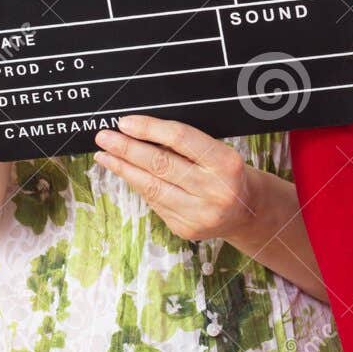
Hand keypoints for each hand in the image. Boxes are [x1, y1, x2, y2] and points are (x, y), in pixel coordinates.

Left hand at [92, 115, 256, 241]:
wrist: (248, 211)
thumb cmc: (228, 173)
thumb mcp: (219, 151)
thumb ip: (186, 144)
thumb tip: (139, 132)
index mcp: (226, 163)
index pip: (181, 138)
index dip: (149, 128)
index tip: (125, 122)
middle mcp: (215, 190)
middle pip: (161, 164)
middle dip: (127, 149)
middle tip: (104, 137)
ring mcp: (199, 214)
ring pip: (152, 187)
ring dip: (124, 169)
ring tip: (105, 156)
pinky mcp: (186, 229)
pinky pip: (155, 203)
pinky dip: (139, 186)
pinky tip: (127, 174)